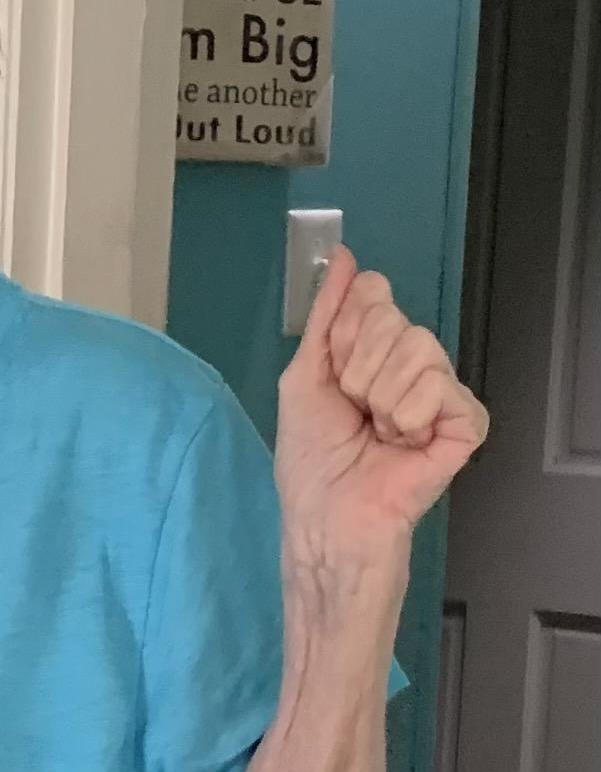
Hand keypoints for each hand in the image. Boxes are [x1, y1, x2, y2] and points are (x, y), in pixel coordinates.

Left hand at [275, 245, 489, 570]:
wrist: (327, 514)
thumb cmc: (312, 456)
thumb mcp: (304, 374)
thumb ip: (326, 314)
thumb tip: (345, 257)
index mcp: (374, 349)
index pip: (374, 294)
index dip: (345, 329)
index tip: (333, 371)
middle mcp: (412, 364)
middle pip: (393, 317)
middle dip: (356, 366)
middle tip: (354, 408)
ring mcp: (441, 392)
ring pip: (418, 347)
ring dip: (379, 395)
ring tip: (377, 430)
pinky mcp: (466, 423)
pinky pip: (441, 387)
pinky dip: (408, 416)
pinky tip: (403, 442)